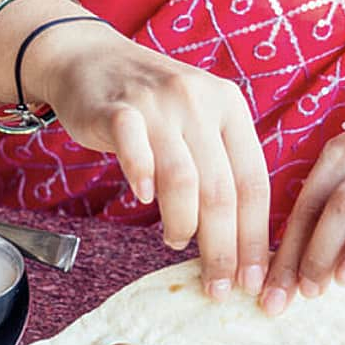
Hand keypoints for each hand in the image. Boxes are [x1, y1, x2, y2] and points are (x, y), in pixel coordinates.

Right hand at [23, 23, 270, 297]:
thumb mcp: (197, 121)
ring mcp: (158, 104)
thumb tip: (238, 242)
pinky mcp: (116, 109)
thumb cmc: (148, 104)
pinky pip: (134, 150)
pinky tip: (144, 201)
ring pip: (182, 178)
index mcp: (230, 107)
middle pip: (221, 189)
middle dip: (223, 248)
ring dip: (183, 224)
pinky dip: (142, 179)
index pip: (253, 182)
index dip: (255, 237)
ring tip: (176, 243)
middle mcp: (200, 102)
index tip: (253, 279)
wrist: (89, 58)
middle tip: (219, 287)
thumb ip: (217, 167)